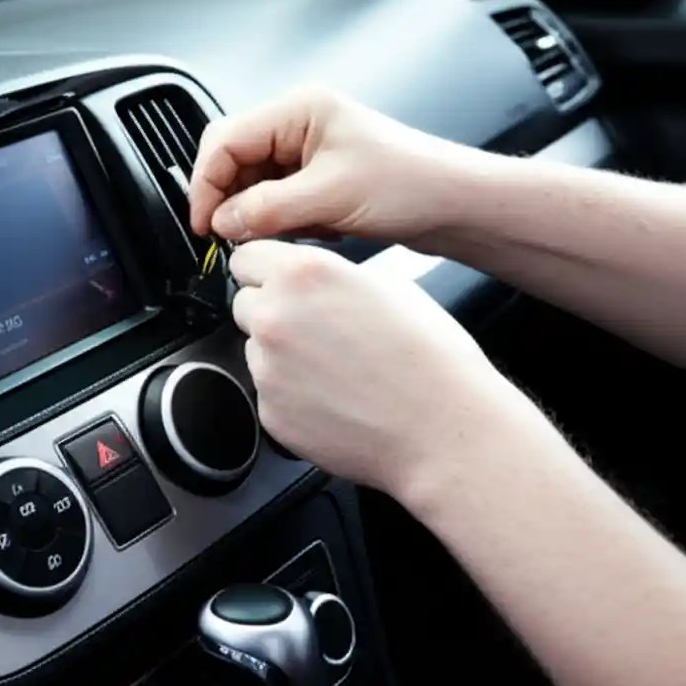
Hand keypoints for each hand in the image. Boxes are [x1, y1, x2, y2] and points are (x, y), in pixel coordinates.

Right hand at [189, 86, 490, 245]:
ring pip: (250, 183)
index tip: (204, 225)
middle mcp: (298, 124)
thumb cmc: (411, 185)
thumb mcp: (330, 198)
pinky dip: (276, 220)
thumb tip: (222, 221)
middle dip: (227, 199)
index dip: (206, 184)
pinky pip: (273, 198)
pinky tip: (303, 232)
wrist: (454, 205)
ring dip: (255, 213)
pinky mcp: (314, 177)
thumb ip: (267, 209)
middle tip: (227, 236)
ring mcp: (306, 151)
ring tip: (280, 234)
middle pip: (232, 160)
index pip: (224, 140)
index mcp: (299, 109)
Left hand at [231, 240, 535, 498]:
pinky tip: (333, 396)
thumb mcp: (386, 285)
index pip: (245, 257)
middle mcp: (274, 316)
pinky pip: (268, 390)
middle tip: (316, 328)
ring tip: (335, 367)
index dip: (265, 271)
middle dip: (271, 310)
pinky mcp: (268, 410)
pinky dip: (290, 392)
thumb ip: (328, 275)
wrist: (441, 428)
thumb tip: (302, 277)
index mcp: (303, 274)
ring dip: (281, 353)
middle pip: (244, 302)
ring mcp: (266, 367)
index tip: (278, 281)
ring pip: (255, 348)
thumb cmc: (429, 356)